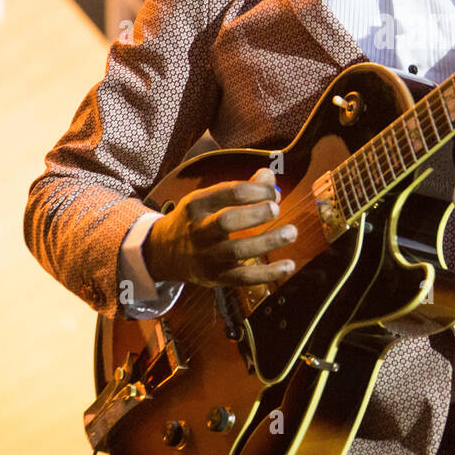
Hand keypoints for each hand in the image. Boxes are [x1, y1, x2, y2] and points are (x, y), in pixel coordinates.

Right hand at [143, 167, 297, 285]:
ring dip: (268, 242)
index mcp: (197, 205)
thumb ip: (241, 188)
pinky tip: (289, 265)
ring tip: (291, 232)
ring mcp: (206, 256)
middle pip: (226, 221)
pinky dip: (268, 274)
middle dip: (255, 213)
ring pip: (237, 251)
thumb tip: (270, 176)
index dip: (255, 190)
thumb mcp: (207, 199)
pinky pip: (244, 278)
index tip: (273, 192)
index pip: (227, 193)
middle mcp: (199, 230)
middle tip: (276, 208)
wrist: (163, 253)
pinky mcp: (216, 277)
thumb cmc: (196, 219)